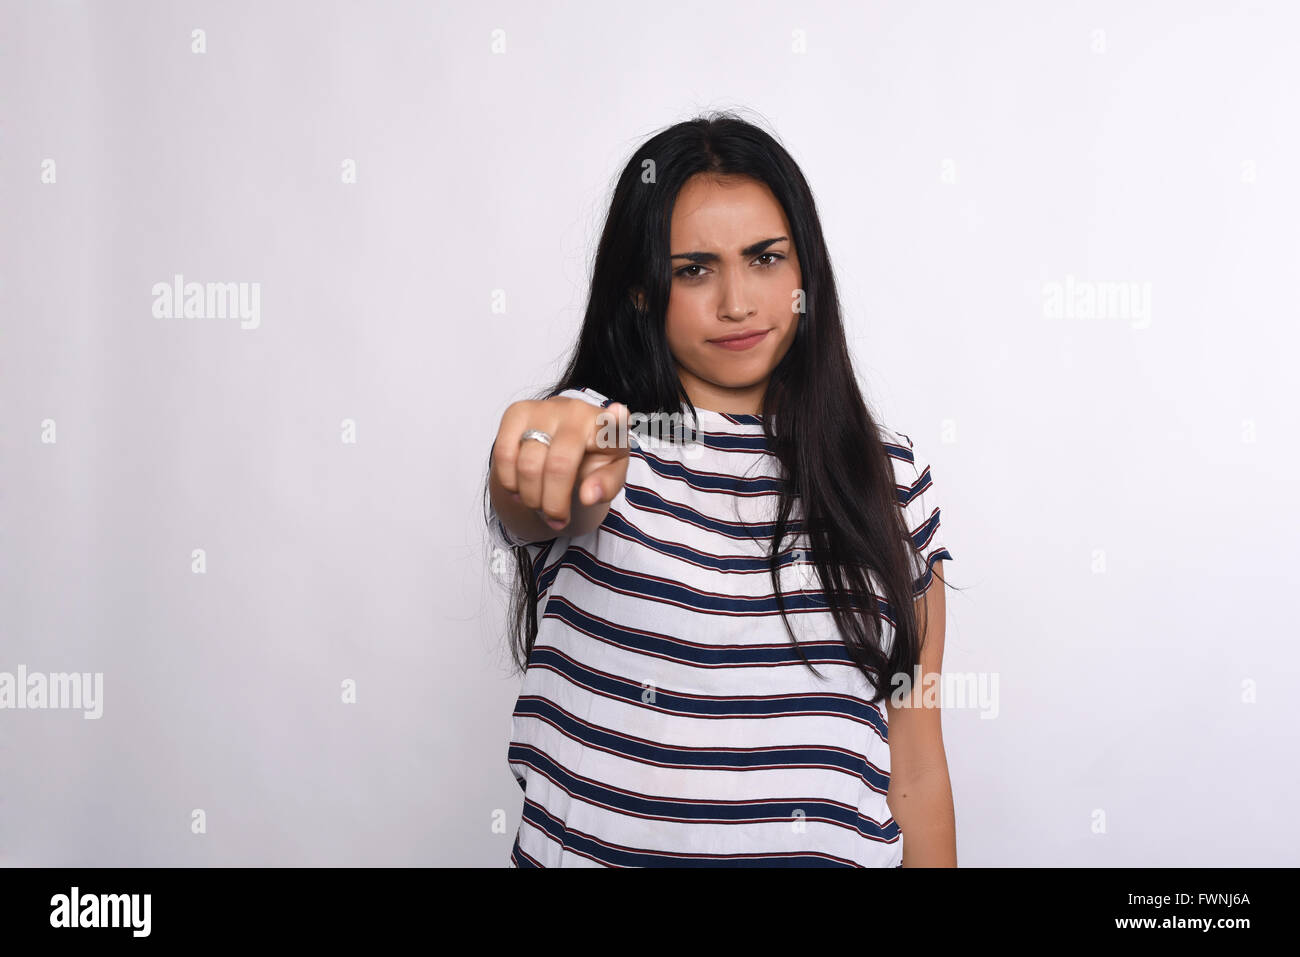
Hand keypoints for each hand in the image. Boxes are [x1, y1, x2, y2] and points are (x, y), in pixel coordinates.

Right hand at [492, 396, 631, 531]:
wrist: (560, 440)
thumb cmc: (590, 458)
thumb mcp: (609, 475)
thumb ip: (607, 486)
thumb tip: (588, 495)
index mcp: (605, 427)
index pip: (610, 427)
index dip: (614, 421)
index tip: (618, 414)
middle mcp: (576, 410)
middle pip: (559, 466)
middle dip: (554, 504)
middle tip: (557, 519)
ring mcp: (545, 408)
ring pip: (528, 465)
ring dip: (531, 498)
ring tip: (539, 504)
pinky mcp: (517, 412)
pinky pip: (504, 455)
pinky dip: (510, 482)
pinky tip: (521, 487)